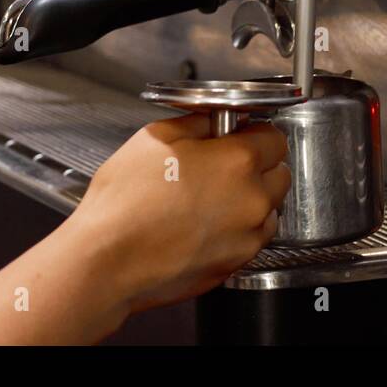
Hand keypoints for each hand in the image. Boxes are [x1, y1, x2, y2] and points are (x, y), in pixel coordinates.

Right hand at [68, 114, 290, 313]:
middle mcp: (252, 200)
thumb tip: (215, 121)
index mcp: (238, 161)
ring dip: (250, 201)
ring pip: (268, 210)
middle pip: (279, 174)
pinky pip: (250, 240)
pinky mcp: (235, 264)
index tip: (240, 136)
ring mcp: (247, 237)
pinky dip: (237, 231)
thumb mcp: (155, 137)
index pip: (274, 138)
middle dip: (258, 167)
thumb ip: (197, 123)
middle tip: (223, 166)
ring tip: (210, 199)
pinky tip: (204, 225)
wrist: (107, 260)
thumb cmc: (124, 203)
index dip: (255, 133)